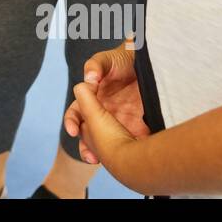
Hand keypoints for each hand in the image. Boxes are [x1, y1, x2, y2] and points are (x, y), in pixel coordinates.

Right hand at [63, 40, 148, 164]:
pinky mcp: (140, 128)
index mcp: (91, 100)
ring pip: (109, 145)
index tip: (73, 131)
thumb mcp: (107, 59)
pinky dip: (133, 153)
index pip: (76, 115)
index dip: (72, 123)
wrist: (149, 62)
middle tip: (91, 157)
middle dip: (87, 148)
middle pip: (89, 136)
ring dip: (106, 156)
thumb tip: (89, 79)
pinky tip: (135, 158)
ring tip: (107, 162)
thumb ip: (95, 66)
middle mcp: (103, 114)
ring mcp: (121, 122)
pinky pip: (134, 144)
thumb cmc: (123, 59)